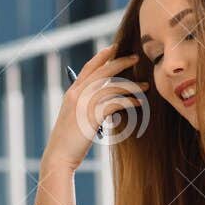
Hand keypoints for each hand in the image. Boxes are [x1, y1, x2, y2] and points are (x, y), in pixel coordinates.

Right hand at [42, 44, 148, 169]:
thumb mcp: (74, 117)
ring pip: (113, 87)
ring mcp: (84, 104)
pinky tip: (138, 103)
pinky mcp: (92, 116)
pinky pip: (116, 103)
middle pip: (103, 72)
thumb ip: (85, 106)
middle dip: (121, 62)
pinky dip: (129, 102)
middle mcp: (77, 94)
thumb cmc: (68, 141)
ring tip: (145, 86)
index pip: (89, 68)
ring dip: (132, 86)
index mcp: (72, 93)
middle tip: (136, 57)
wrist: (59, 156)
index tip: (114, 48)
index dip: (102, 57)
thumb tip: (104, 102)